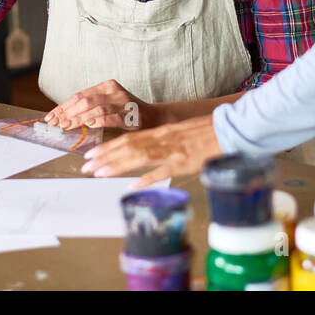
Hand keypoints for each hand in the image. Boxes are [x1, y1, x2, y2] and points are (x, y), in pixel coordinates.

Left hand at [44, 79, 156, 130]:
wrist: (155, 117)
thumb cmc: (128, 112)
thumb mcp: (109, 103)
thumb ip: (91, 106)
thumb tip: (65, 116)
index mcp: (107, 85)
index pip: (80, 95)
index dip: (63, 106)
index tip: (51, 116)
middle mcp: (113, 90)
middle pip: (84, 100)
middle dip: (66, 113)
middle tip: (55, 123)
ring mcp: (122, 101)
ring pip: (94, 108)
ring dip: (77, 119)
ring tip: (65, 126)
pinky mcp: (129, 114)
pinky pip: (108, 117)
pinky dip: (95, 121)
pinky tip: (86, 126)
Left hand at [81, 115, 222, 187]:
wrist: (229, 128)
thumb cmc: (206, 131)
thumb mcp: (180, 132)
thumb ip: (163, 141)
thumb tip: (147, 149)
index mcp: (161, 132)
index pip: (128, 138)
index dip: (108, 146)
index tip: (91, 154)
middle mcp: (162, 139)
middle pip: (128, 146)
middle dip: (105, 156)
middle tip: (85, 167)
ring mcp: (172, 151)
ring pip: (138, 156)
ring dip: (116, 165)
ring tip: (98, 173)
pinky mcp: (184, 162)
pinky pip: (162, 171)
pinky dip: (146, 178)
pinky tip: (132, 186)